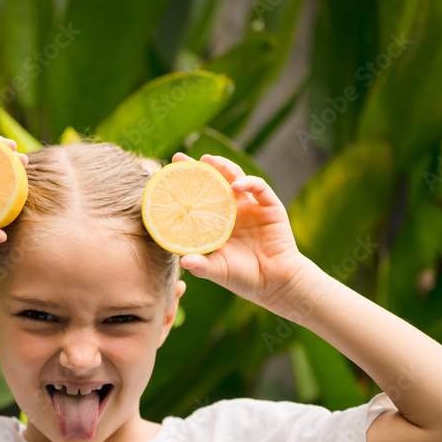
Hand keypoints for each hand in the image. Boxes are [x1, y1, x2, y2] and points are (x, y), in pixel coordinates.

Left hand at [171, 152, 310, 309]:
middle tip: (180, 158)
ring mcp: (251, 206)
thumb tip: (183, 261)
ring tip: (208, 161)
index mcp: (217, 222)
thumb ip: (201, 265)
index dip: (184, 186)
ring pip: (235, 177)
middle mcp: (233, 210)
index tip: (166, 175)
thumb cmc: (244, 278)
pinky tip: (237, 186)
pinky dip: (248, 182)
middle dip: (198, 168)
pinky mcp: (270, 206)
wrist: (275, 283)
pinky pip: (259, 187)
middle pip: (214, 182)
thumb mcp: (218, 271)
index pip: (198, 198)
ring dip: (222, 167)